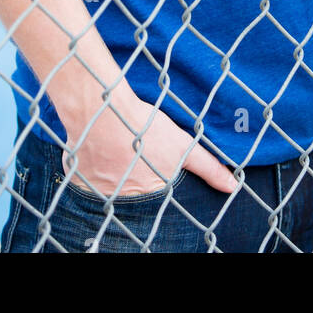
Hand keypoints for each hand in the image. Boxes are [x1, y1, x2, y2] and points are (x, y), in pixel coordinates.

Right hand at [63, 94, 236, 197]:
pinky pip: (86, 178)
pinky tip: (96, 147)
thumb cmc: (145, 128)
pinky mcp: (79, 180)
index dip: (152, 172)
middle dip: (133, 174)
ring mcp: (100, 192)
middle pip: (132, 188)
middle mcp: (125, 199)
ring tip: (114, 146)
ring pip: (109, 183)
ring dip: (112, 170)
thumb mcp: (183, 147)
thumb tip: (233, 187)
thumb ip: (208, 168)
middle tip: (131, 151)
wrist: (105, 113)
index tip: (148, 158)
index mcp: (150, 192)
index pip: (155, 190)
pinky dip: (91, 166)